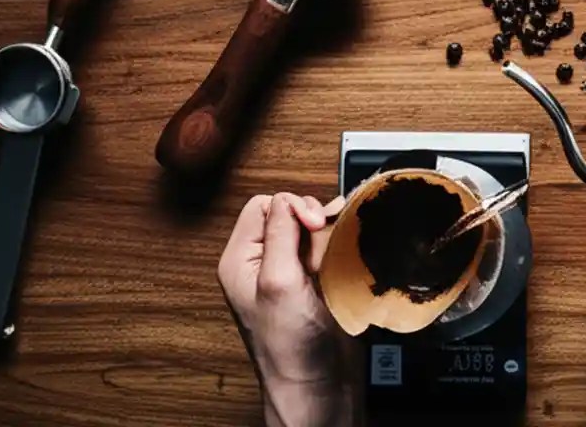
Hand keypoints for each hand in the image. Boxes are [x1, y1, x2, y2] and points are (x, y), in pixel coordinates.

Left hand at [218, 192, 351, 426]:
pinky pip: (326, 251)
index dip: (291, 206)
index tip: (312, 224)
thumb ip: (281, 234)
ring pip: (311, 231)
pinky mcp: (313, 284)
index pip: (263, 206)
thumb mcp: (279, 282)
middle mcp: (262, 263)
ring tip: (335, 255)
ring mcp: (289, 274)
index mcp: (240, 260)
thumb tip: (286, 200)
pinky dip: (339, 250)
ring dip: (328, 236)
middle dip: (313, 221)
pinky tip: (345, 261)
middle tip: (325, 241)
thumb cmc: (289, 346)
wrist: (317, 384)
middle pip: (289, 214)